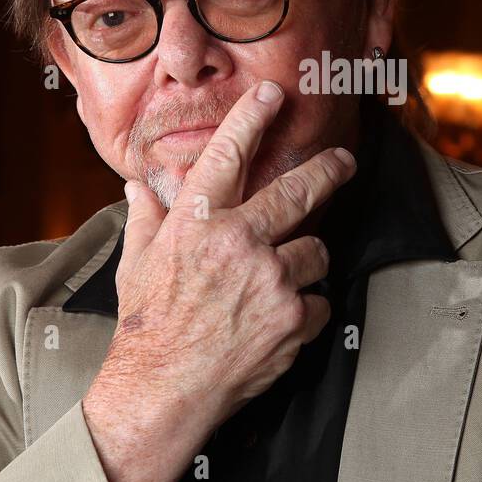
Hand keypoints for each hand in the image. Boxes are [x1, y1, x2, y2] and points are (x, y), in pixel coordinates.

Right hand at [81, 80, 356, 481]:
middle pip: (298, 191)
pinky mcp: (293, 315)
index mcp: (196, 223)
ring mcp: (269, 278)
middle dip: (328, 170)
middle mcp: (236, 242)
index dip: (253, 118)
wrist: (162, 388)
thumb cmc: (147, 326)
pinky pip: (319, 300)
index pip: (228, 155)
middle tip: (344, 161)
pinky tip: (277, 324)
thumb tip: (137, 185)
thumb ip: (146, 218)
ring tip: (275, 287)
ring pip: (315, 252)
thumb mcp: (137, 264)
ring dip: (304, 266)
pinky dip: (305, 312)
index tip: (273, 94)